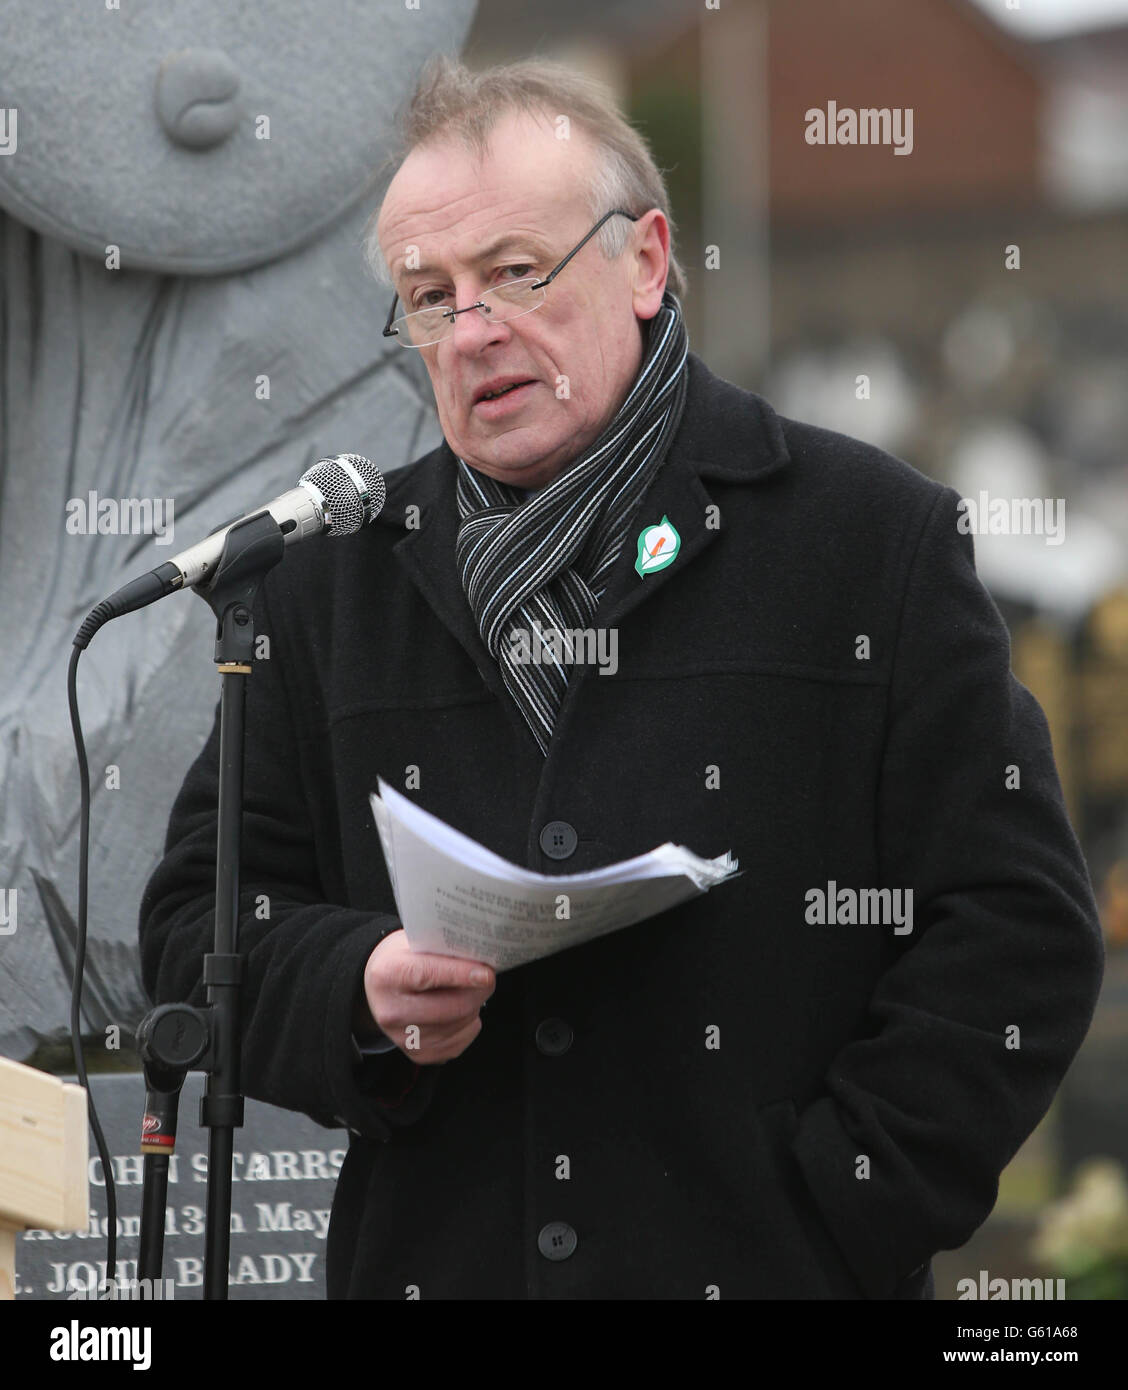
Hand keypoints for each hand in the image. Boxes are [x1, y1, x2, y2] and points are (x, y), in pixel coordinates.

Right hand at [356, 928, 494, 1064]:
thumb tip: (481, 959)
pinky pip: (460, 1041)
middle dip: (478, 991)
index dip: (461, 974)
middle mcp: (392, 1010)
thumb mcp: (415, 942)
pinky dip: (467, 1025)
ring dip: (473, 1006)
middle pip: (451, 1007)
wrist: (378, 988)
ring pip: (460, 1024)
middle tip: (486, 977)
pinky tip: (457, 1010)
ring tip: (465, 991)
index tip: (486, 973)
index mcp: (388, 974)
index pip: (428, 975)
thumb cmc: (402, 960)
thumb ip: (444, 949)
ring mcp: (404, 1037)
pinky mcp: (418, 1054)